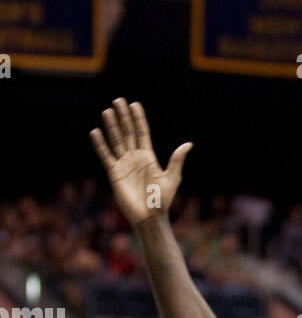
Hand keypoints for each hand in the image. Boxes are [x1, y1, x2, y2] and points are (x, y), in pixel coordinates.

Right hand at [90, 98, 191, 226]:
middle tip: (118, 100)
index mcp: (148, 157)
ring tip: (107, 111)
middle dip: (123, 117)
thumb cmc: (162, 200)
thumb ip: (177, 160)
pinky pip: (105, 155)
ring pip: (116, 140)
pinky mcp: (114, 173)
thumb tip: (188, 144)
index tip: (134, 104)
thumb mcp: (172, 178)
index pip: (142, 132)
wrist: (149, 216)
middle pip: (127, 132)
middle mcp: (135, 158)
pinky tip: (95, 132)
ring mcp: (124, 164)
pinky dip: (100, 144)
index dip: (138, 119)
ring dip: (112, 126)